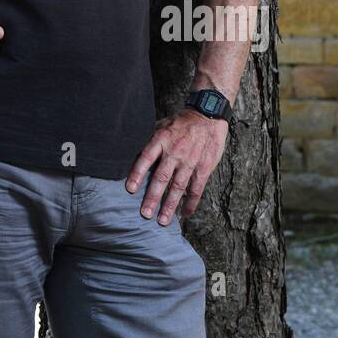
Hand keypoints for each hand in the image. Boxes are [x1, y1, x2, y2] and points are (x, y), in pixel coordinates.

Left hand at [125, 107, 229, 223]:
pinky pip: (196, 188)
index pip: (146, 158)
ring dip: (170, 205)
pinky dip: (191, 202)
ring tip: (163, 220)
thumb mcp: (162, 125)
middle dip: (153, 197)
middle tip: (145, 214)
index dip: (137, 173)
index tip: (130, 189)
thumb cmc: (180, 123)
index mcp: (161, 139)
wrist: (208, 116)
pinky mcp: (203, 167)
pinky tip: (185, 214)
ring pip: (178, 187)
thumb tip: (132, 153)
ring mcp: (190, 161)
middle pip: (162, 177)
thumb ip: (149, 140)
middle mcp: (175, 152)